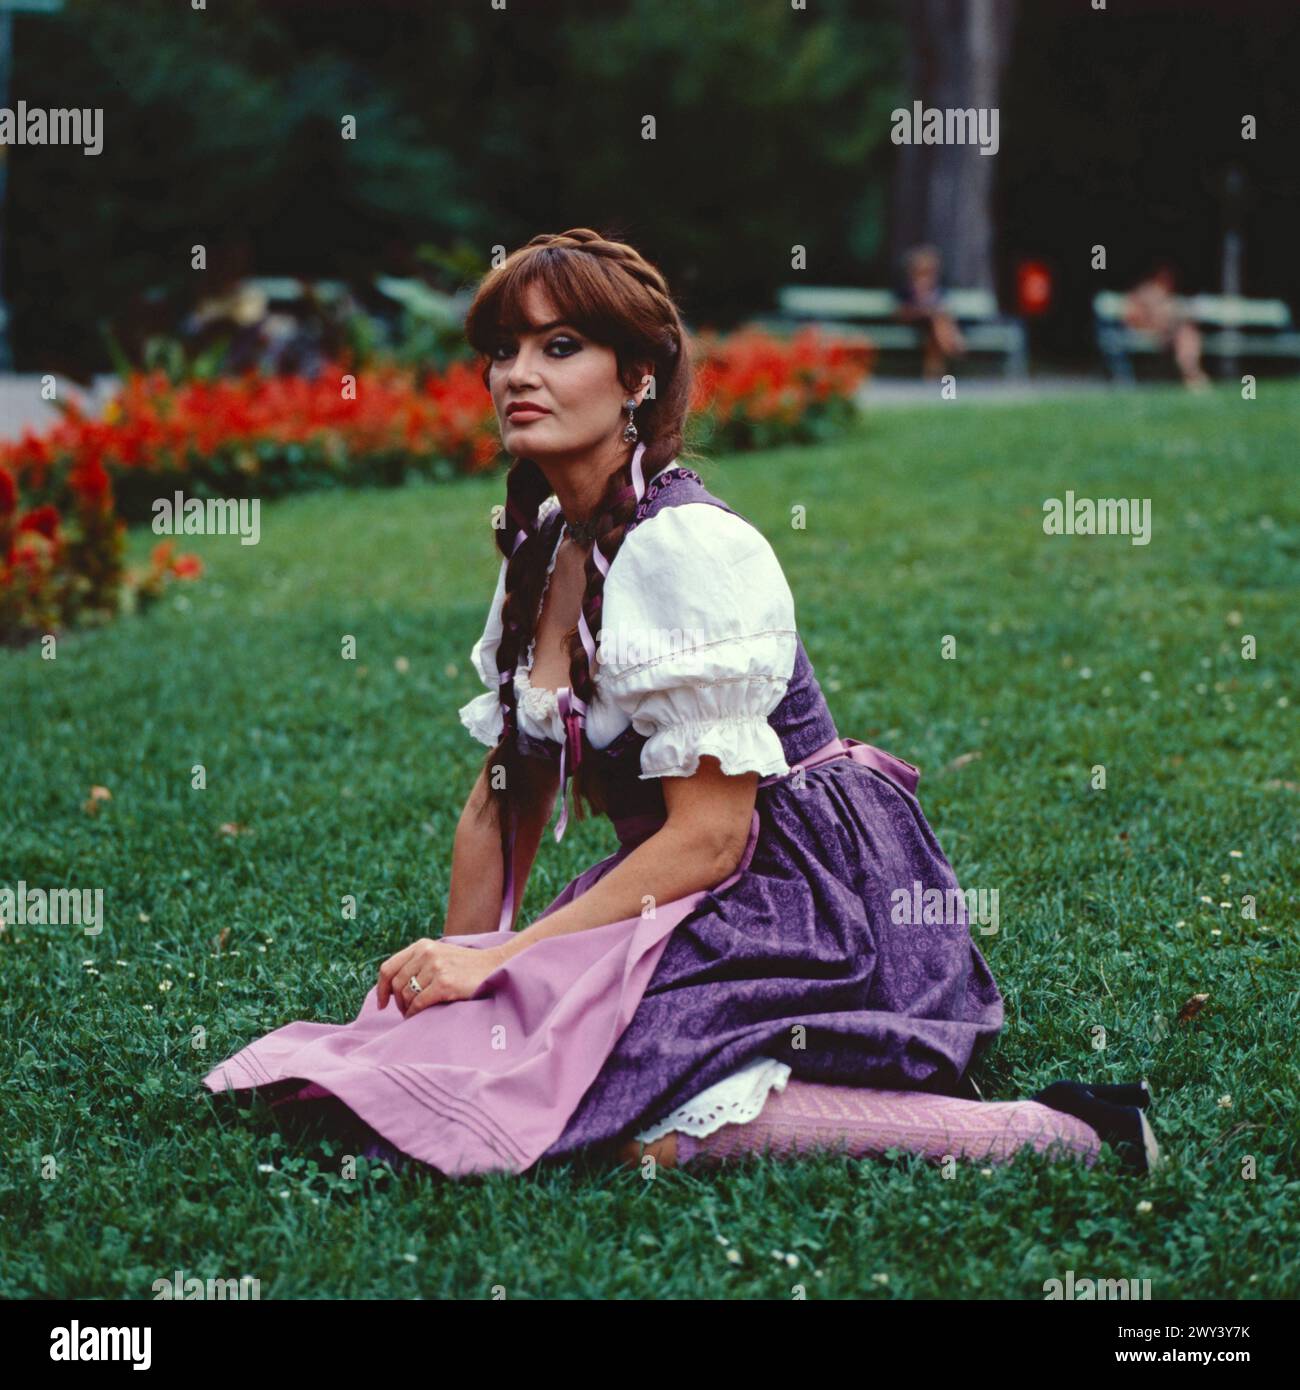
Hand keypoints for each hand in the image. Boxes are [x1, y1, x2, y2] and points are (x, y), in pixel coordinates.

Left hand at [376, 937, 507, 1017]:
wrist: (494, 967)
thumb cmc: (466, 967)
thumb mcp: (440, 956)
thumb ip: (418, 964)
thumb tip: (390, 989)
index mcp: (422, 946)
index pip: (388, 968)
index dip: (381, 988)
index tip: (382, 1003)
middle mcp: (426, 953)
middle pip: (396, 984)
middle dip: (398, 1002)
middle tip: (405, 1012)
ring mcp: (436, 967)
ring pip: (407, 995)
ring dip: (408, 1009)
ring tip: (415, 1014)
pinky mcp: (445, 982)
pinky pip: (419, 1004)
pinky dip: (415, 1014)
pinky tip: (419, 1017)